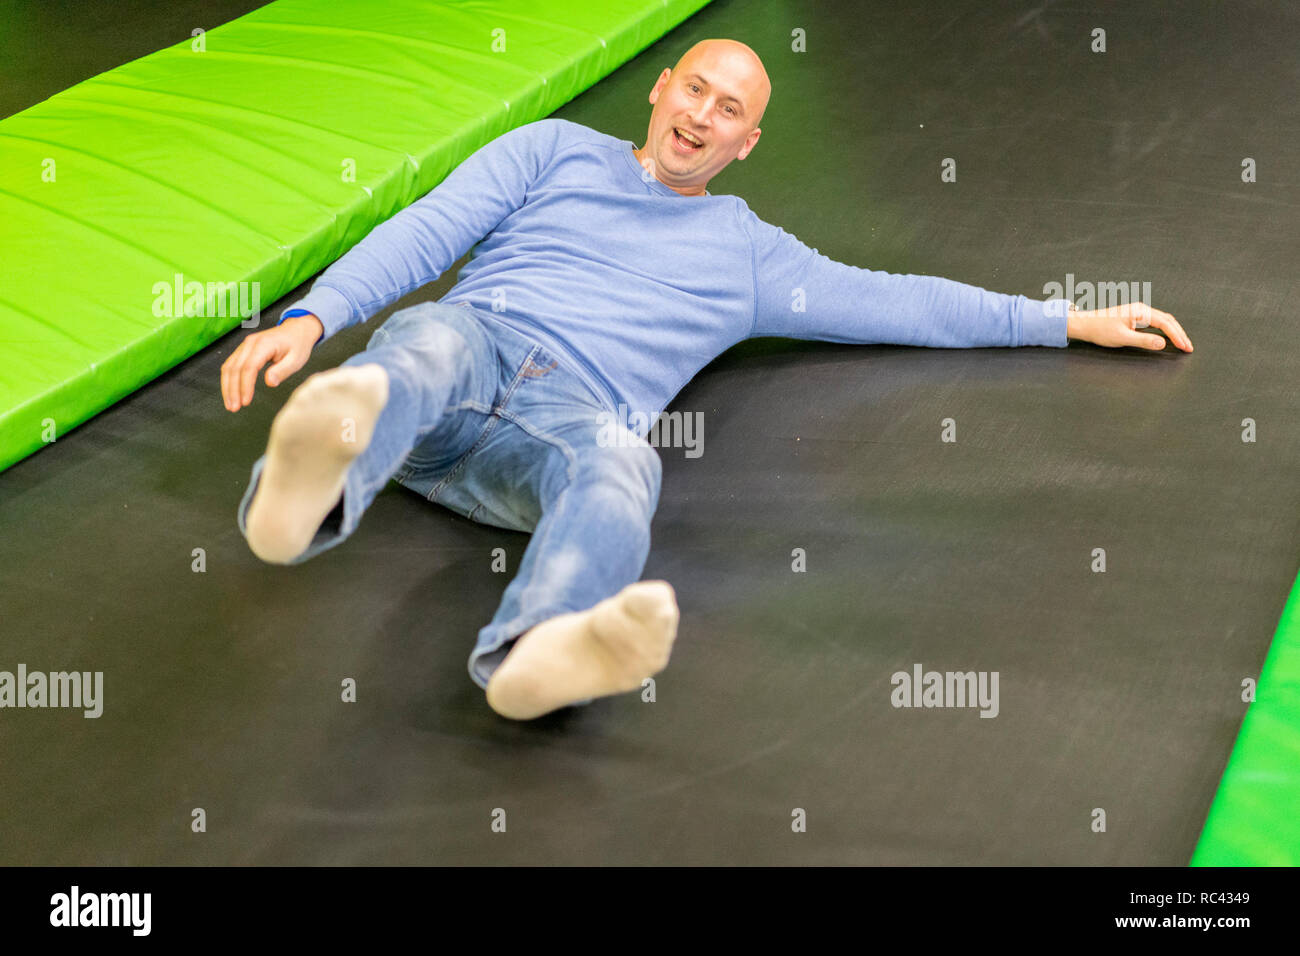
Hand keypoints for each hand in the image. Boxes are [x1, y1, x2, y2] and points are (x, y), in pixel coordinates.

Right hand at [220, 313, 322, 410]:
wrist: (296, 330)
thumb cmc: (298, 345)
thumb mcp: (296, 359)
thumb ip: (282, 370)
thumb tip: (269, 383)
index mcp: (263, 344)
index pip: (249, 368)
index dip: (245, 386)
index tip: (246, 402)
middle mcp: (250, 343)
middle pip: (234, 368)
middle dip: (232, 390)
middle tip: (234, 408)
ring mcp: (244, 346)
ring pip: (228, 367)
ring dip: (227, 386)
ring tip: (230, 405)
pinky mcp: (243, 350)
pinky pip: (231, 365)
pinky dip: (229, 380)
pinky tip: (231, 393)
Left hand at [1067, 302, 1192, 351]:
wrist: (1085, 324)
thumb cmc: (1100, 330)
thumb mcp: (1122, 338)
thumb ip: (1144, 341)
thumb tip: (1163, 344)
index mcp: (1140, 311)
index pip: (1165, 323)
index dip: (1177, 336)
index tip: (1185, 347)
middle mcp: (1142, 309)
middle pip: (1168, 320)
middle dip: (1180, 334)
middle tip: (1189, 347)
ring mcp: (1139, 312)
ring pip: (1163, 321)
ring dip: (1174, 332)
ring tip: (1182, 343)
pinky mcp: (1135, 316)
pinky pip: (1156, 322)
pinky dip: (1165, 330)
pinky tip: (1168, 337)